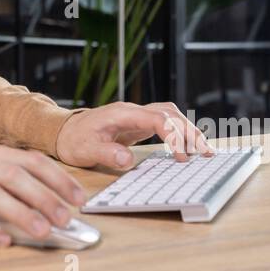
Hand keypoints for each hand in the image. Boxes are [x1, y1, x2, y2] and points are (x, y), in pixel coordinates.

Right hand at [0, 145, 87, 247]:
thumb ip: (21, 179)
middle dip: (44, 198)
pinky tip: (3, 240)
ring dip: (21, 213)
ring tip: (42, 231)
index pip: (34, 162)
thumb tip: (58, 201)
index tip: (78, 198)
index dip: (58, 179)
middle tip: (64, 218)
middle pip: (16, 178)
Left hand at [54, 102, 213, 169]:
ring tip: (204, 150)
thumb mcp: (85, 150)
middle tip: (205, 152)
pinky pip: (165, 122)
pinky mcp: (138, 123)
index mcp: (121, 114)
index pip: (155, 118)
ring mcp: (136, 115)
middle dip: (189, 131)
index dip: (172, 135)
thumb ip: (106, 153)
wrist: (64, 132)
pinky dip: (179, 131)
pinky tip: (188, 145)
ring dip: (187, 129)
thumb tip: (127, 159)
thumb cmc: (74, 140)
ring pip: (170, 115)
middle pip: (169, 113)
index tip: (181, 156)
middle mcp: (132, 111)